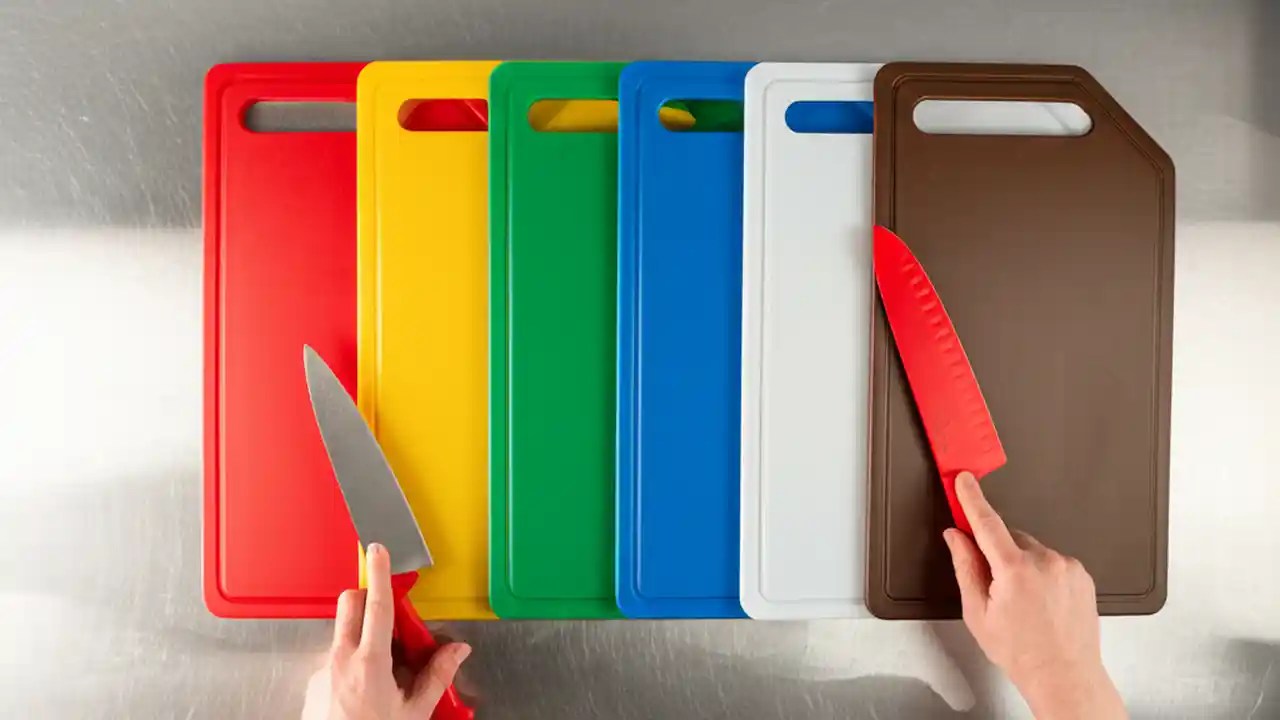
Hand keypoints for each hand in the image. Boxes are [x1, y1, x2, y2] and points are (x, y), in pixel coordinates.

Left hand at [302, 543, 471, 719]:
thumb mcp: (414, 711)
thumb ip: (437, 675)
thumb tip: (457, 651)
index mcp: (369, 662)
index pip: (375, 606)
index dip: (379, 574)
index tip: (378, 551)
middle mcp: (340, 661)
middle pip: (349, 607)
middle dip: (366, 599)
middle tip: (386, 613)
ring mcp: (323, 673)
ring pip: (342, 636)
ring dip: (361, 639)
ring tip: (384, 674)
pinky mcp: (313, 687)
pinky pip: (334, 662)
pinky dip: (351, 666)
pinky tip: (364, 692)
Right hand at [944, 472, 1125, 719]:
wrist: (1064, 675)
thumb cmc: (1021, 652)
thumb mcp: (977, 612)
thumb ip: (965, 567)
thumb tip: (956, 536)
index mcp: (1014, 570)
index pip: (987, 523)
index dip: (972, 499)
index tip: (964, 480)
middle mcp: (1045, 561)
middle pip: (1011, 539)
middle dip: (999, 554)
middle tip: (996, 587)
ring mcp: (1068, 567)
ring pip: (1033, 551)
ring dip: (1023, 566)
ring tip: (1025, 604)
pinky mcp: (1082, 574)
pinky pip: (1054, 562)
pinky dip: (1044, 574)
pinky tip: (1042, 603)